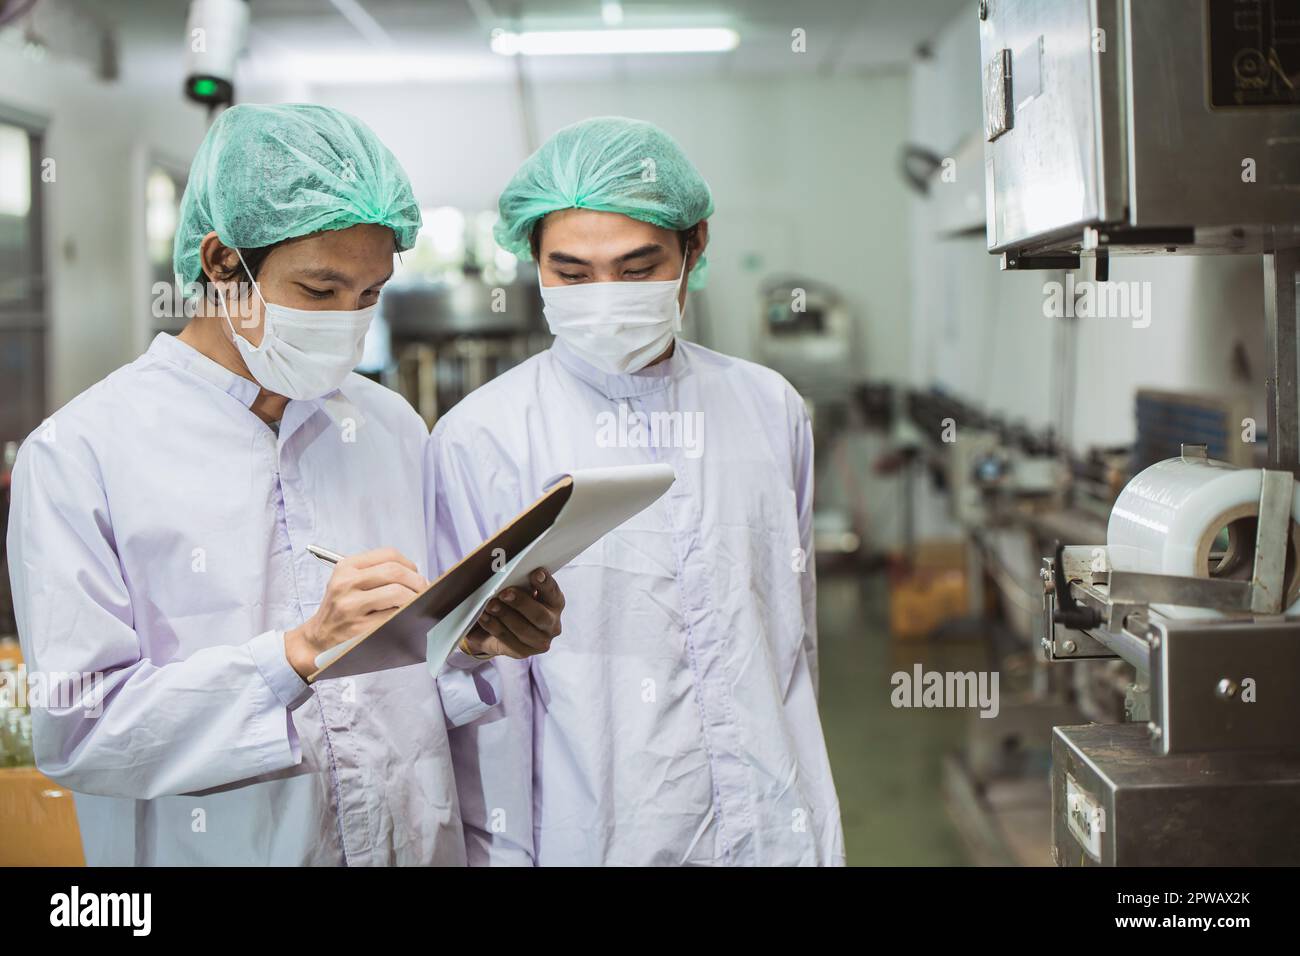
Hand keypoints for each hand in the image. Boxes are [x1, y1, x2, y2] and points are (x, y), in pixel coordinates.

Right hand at [285, 547, 427, 678]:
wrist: (317, 640)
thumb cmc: (341, 610)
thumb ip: (376, 574)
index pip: (388, 555)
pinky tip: (408, 618)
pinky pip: (394, 617)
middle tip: (425, 591)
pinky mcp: (359, 629)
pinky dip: (407, 616)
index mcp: (345, 568)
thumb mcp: (347, 583)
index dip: (409, 564)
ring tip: (418, 604)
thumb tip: (418, 576)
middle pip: (395, 572)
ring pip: (397, 593)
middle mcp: (346, 584)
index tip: (417, 574)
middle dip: (417, 581)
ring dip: (416, 599)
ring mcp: (351, 607)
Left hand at [461, 568, 564, 659]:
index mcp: (555, 603)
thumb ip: (518, 582)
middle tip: (504, 593)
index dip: (545, 583)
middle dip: (521, 603)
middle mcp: (552, 624)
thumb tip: (503, 569)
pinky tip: (483, 617)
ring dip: (505, 616)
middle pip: (540, 616)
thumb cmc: (513, 602)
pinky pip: (508, 640)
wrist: (500, 628)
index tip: (535, 573)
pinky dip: (494, 626)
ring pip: (523, 630)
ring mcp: (540, 641)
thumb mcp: (519, 590)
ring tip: (490, 605)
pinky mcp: (523, 652)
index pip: (553, 592)